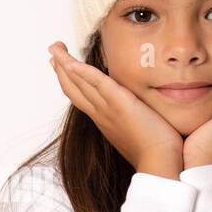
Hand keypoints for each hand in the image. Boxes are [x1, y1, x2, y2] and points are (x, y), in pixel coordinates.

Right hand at [49, 41, 183, 176]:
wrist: (158, 164)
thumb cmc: (156, 152)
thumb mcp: (139, 133)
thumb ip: (133, 120)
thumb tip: (140, 114)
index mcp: (104, 120)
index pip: (82, 97)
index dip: (70, 81)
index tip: (62, 67)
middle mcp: (100, 114)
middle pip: (74, 88)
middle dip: (60, 68)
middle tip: (52, 51)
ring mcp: (107, 109)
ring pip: (79, 82)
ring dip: (64, 64)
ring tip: (55, 48)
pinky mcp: (119, 103)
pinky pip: (95, 82)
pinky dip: (81, 71)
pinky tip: (69, 61)